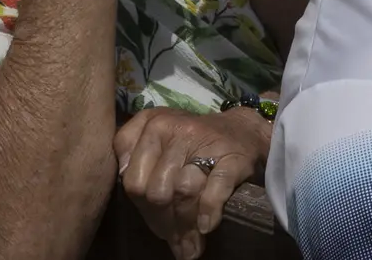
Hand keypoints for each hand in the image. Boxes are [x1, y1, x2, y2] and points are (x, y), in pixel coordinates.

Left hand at [115, 106, 269, 259]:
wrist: (243, 130)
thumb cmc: (193, 139)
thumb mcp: (156, 135)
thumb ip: (132, 156)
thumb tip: (128, 191)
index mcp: (151, 125)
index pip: (133, 180)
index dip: (142, 208)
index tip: (155, 221)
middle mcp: (173, 129)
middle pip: (156, 191)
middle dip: (163, 221)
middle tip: (173, 238)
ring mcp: (203, 143)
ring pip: (182, 192)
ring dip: (185, 226)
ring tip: (190, 246)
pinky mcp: (231, 159)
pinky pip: (213, 190)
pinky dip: (208, 212)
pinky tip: (205, 227)